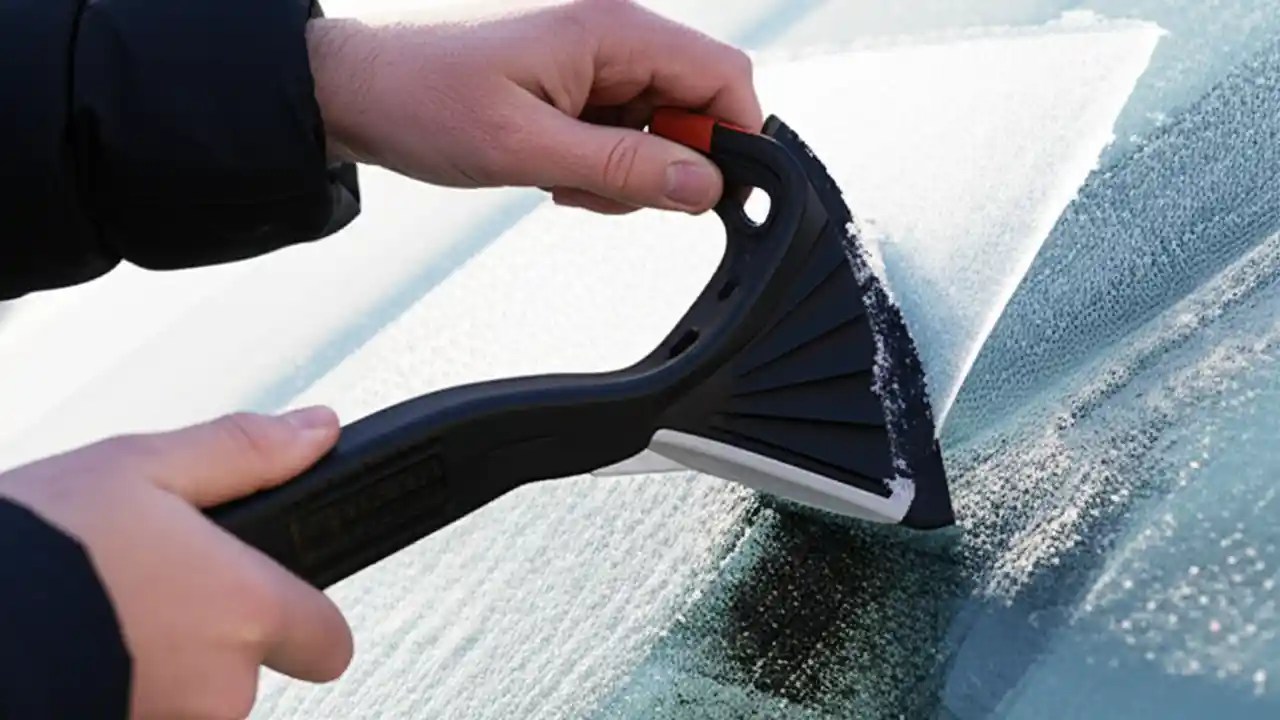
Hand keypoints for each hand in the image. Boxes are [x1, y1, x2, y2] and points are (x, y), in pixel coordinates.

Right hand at [0, 408, 352, 718]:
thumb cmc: (36, 545)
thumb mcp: (140, 468)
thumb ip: (243, 455)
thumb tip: (318, 432)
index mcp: (246, 609)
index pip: (330, 639)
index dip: (303, 616)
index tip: (266, 596)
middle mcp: (222, 688)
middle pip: (251, 670)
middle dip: (214, 640)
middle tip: (147, 592)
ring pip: (191, 698)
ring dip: (157, 666)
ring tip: (96, 618)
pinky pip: (142, 712)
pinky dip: (117, 687)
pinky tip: (76, 651)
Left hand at [306, 0, 762, 214]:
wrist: (357, 91)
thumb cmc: (424, 100)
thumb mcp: (526, 148)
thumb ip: (622, 168)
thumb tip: (703, 185)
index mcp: (611, 30)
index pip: (722, 76)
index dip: (733, 140)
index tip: (707, 193)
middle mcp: (611, 36)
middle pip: (694, 105)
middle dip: (668, 164)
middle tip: (608, 192)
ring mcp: (593, 61)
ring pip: (658, 127)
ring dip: (628, 172)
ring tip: (565, 182)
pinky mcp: (574, 85)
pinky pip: (621, 133)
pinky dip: (601, 166)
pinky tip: (554, 173)